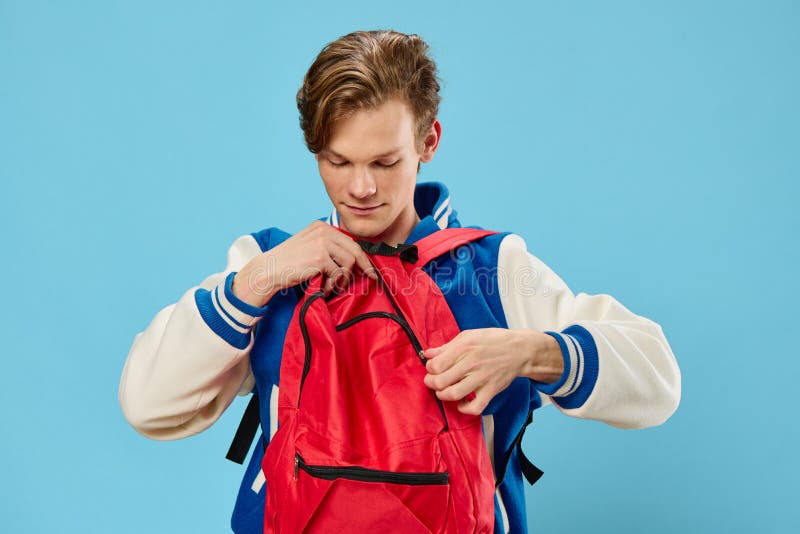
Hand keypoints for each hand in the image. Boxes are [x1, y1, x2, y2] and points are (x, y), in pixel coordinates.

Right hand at [233, 220, 377, 306]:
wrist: (269, 270)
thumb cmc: (289, 263)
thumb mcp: (309, 247)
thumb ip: (328, 248)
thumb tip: (353, 260)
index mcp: (321, 226)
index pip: (350, 241)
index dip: (362, 257)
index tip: (370, 269)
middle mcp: (323, 231)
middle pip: (354, 249)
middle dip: (364, 266)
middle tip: (371, 278)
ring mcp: (322, 243)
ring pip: (349, 262)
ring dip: (343, 278)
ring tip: (332, 286)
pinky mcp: (320, 257)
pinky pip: (338, 273)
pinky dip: (333, 284)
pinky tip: (323, 288)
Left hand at [422, 328, 563, 414]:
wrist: (520, 350)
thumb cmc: (493, 341)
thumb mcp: (468, 336)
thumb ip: (446, 346)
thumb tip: (427, 354)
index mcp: (464, 347)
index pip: (435, 364)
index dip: (430, 368)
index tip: (433, 367)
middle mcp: (472, 363)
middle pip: (440, 381)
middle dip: (431, 383)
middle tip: (433, 381)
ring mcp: (482, 378)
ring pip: (453, 394)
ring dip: (442, 395)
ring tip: (443, 391)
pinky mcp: (491, 390)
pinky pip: (475, 407)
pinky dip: (464, 408)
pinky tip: (461, 402)